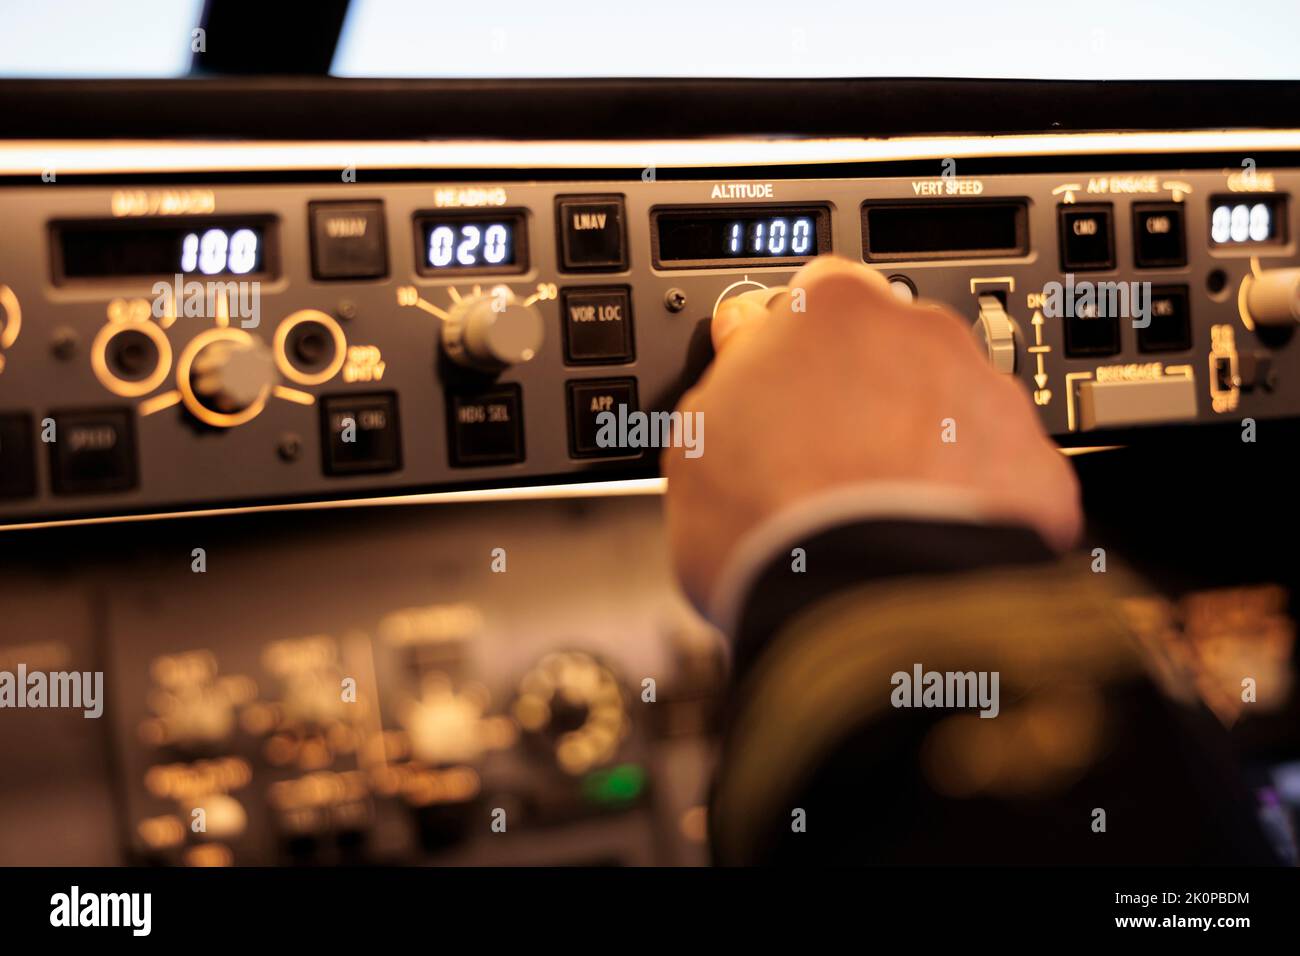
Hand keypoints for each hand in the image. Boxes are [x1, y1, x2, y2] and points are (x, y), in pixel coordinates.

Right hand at [663, 255, 1082, 611]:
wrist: (859, 610)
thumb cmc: (768, 523)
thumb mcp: (696, 437)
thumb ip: (731, 373)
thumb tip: (745, 350)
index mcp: (832, 308)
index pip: (813, 295)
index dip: (792, 347)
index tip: (780, 385)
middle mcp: (923, 334)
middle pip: (892, 351)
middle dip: (866, 396)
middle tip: (826, 464)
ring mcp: (989, 399)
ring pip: (952, 411)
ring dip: (923, 447)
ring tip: (878, 518)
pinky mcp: (1036, 466)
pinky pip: (1001, 474)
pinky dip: (973, 502)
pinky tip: (930, 542)